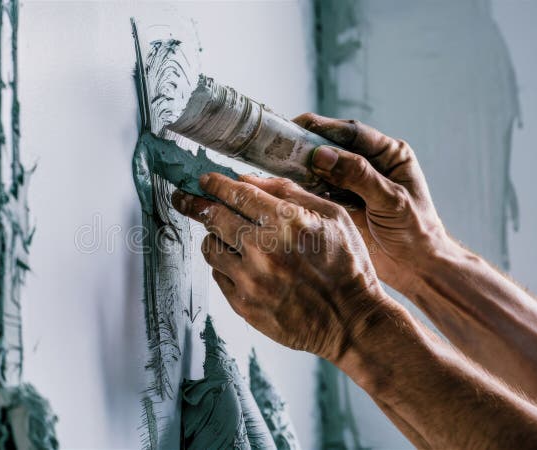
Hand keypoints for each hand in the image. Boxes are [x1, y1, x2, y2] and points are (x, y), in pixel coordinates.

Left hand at [171, 173, 391, 362]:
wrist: (350, 320)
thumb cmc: (346, 265)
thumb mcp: (331, 216)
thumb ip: (288, 192)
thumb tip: (247, 179)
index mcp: (287, 222)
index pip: (237, 193)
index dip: (214, 183)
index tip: (203, 180)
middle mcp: (264, 250)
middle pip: (213, 217)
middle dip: (195, 204)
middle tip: (186, 199)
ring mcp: (251, 280)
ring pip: (210, 247)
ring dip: (214, 237)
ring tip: (227, 237)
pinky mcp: (244, 305)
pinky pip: (219, 275)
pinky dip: (224, 265)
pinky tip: (242, 264)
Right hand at [293, 113, 449, 292]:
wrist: (417, 268)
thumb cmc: (416, 232)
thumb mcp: (391, 200)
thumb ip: (358, 176)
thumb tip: (323, 155)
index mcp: (389, 154)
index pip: (352, 132)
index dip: (324, 127)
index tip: (297, 125)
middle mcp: (371, 164)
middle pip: (334, 146)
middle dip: (308, 145)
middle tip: (280, 145)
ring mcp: (355, 184)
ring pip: (323, 168)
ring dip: (303, 167)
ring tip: (278, 165)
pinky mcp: (343, 204)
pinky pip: (320, 190)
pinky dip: (305, 188)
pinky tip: (289, 187)